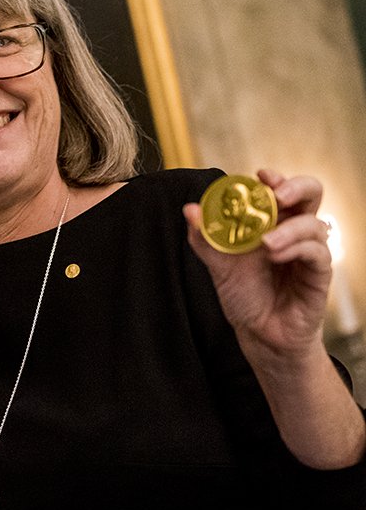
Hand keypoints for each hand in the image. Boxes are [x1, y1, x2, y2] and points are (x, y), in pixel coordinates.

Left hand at [183, 169, 331, 359]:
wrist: (258, 334)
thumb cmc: (245, 296)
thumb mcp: (218, 266)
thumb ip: (206, 239)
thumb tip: (190, 210)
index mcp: (273, 224)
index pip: (282, 190)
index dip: (275, 178)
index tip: (260, 175)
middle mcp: (294, 233)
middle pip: (311, 195)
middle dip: (296, 188)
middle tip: (277, 194)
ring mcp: (309, 252)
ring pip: (314, 224)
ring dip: (289, 228)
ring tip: (265, 243)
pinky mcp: (318, 275)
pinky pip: (318, 253)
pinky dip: (298, 249)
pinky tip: (276, 256)